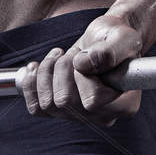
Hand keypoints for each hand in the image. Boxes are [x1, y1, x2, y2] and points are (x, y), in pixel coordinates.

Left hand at [15, 14, 145, 123]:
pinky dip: (31, 83)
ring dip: (48, 71)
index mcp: (124, 104)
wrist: (104, 39)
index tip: (89, 56)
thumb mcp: (123, 38)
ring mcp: (79, 116)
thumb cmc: (118, 39)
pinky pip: (35, 107)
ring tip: (60, 55)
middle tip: (74, 53)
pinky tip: (38, 66)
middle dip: (63, 68)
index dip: (84, 75)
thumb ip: (110, 51)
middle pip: (64, 102)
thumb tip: (83, 65)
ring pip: (47, 103)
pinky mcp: (60, 111)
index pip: (92, 101)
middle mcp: (102, 116)